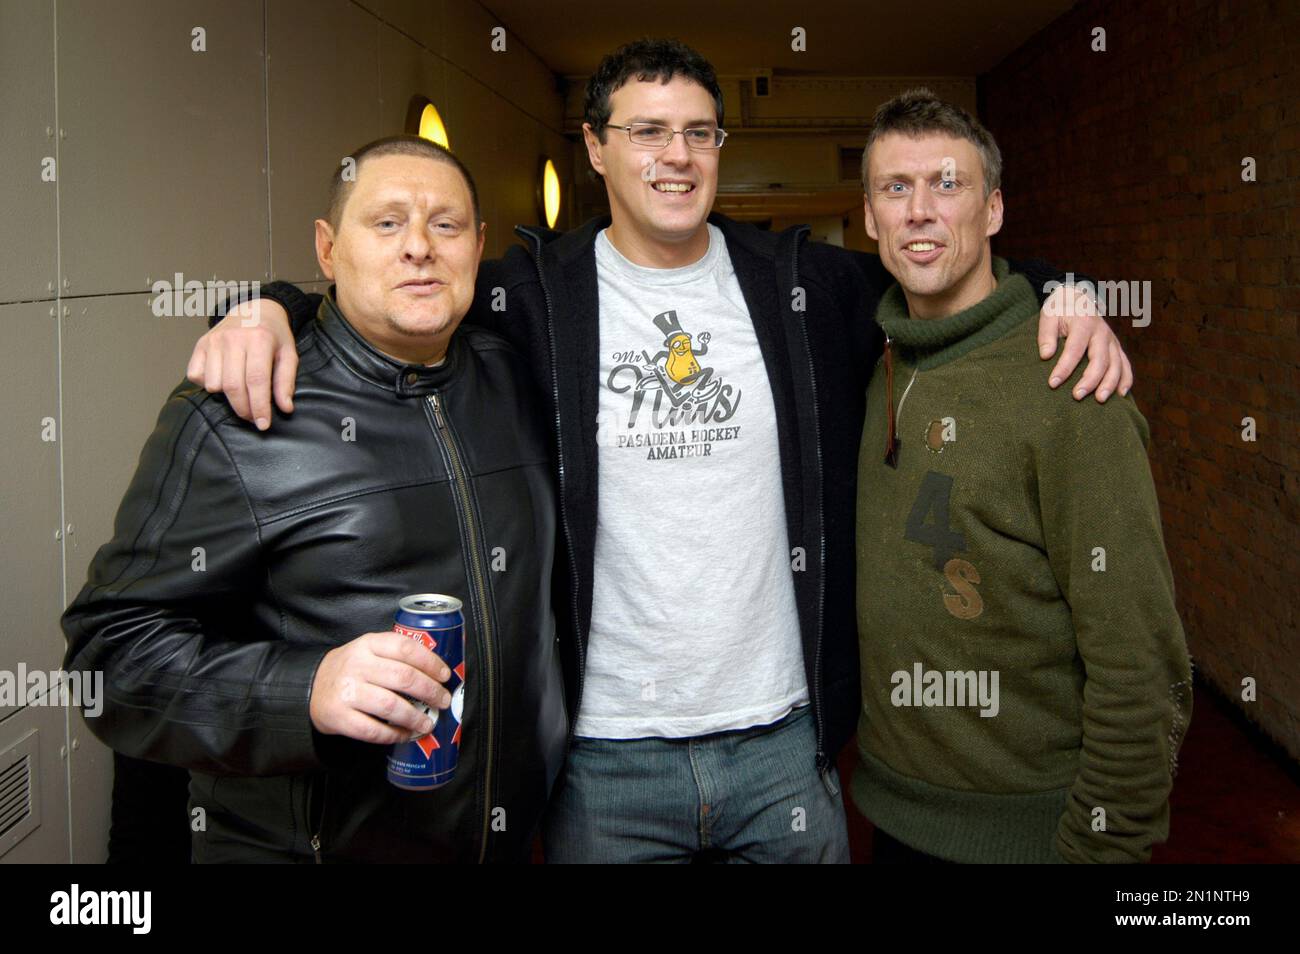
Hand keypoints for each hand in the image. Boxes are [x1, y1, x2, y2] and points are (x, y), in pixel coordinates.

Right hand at [186, 298, 296, 428]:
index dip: (259, 406)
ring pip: (213, 384)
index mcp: (259, 339)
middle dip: (243, 409)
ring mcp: (214, 341)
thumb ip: (286, 381)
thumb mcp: (288, 354)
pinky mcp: (200, 344)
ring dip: (226, 397)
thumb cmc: (274, 335)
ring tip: (240, 394)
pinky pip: (196, 376)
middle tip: (252, 417)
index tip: (262, 424)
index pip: (256, 381)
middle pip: (233, 386)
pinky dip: (207, 385)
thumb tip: (285, 408)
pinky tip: (222, 381)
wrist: (254, 309)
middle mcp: (233, 339)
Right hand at [309, 631, 452, 744]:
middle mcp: (357, 666)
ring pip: (391, 706)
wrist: (311, 687)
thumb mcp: (368, 650)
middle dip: (430, 691)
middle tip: (443, 701)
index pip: (405, 648)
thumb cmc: (351, 669)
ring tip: (427, 723)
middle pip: (403, 678)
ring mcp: (347, 692)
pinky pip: (373, 730)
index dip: (430, 662)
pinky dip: (394, 735)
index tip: (445, 675)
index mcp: (368, 644)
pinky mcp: (340, 717)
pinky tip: (405, 734)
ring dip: (415, 717)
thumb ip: (395, 656)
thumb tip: (437, 673)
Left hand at [1037, 286, 1132, 401]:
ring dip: (1110, 384)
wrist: (1078, 297)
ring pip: (1117, 365)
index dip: (1064, 368)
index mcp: (1084, 323)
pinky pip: (1125, 365)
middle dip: (1090, 380)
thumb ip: (1046, 335)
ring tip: (1099, 400)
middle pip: (1100, 360)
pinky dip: (1126, 380)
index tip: (1053, 383)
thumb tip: (1045, 356)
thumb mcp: (1048, 315)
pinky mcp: (1116, 347)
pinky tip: (1120, 395)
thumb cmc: (1060, 309)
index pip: (1075, 349)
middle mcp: (1102, 333)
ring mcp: (1112, 341)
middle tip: (1076, 396)